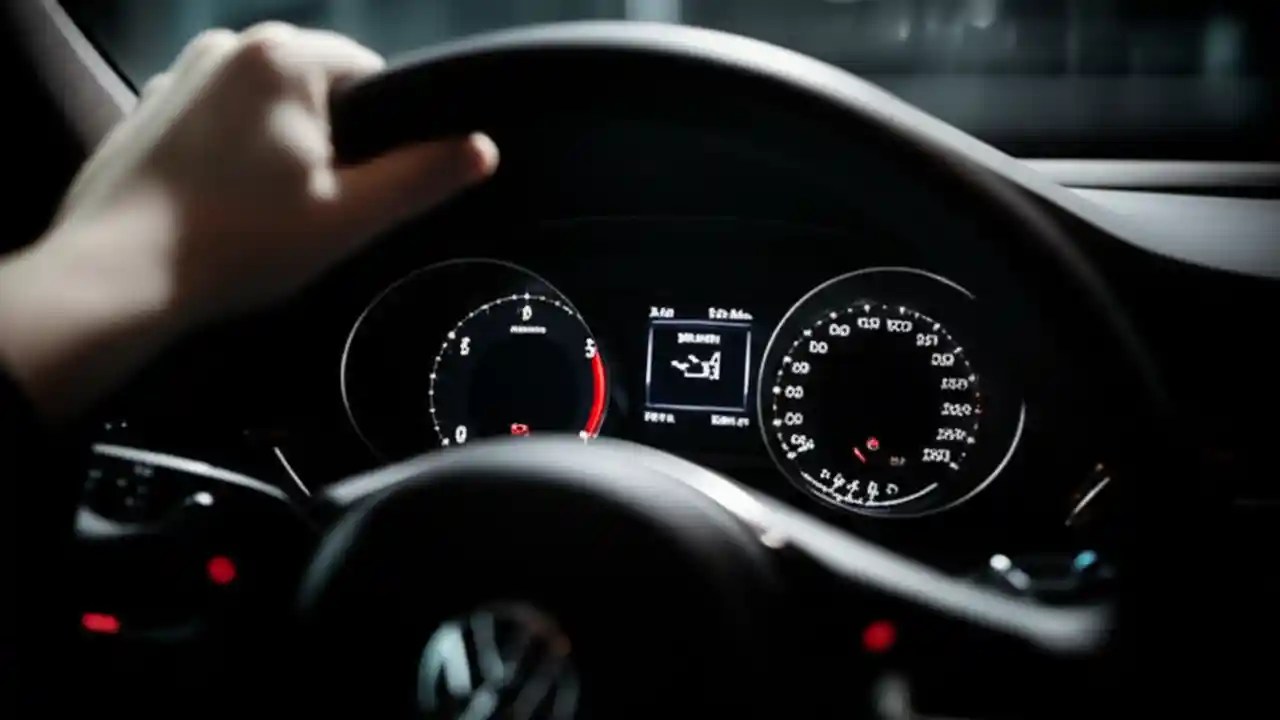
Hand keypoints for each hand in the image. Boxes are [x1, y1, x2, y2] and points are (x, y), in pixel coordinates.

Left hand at [0, 23, 497, 418]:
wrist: (119, 276)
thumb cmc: (241, 243)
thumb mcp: (351, 217)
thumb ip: (424, 176)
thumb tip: (483, 149)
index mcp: (285, 58)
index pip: (372, 75)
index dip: (382, 136)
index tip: (360, 188)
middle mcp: (228, 45)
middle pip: (317, 89)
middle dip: (327, 141)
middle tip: (312, 209)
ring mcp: (180, 74)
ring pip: (267, 106)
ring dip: (280, 147)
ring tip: (263, 214)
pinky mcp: (148, 107)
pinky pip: (219, 120)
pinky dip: (232, 153)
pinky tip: (223, 206)